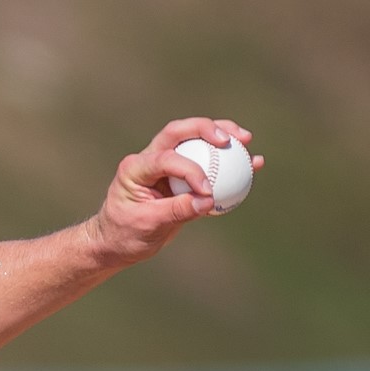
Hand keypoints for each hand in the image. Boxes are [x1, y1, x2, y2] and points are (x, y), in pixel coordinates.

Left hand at [87, 118, 264, 265]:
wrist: (116, 242)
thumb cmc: (124, 233)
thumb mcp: (148, 224)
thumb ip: (177, 210)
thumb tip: (209, 200)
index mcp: (135, 168)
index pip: (166, 158)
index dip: (191, 170)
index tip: (208, 191)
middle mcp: (149, 160)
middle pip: (178, 132)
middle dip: (206, 128)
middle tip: (231, 137)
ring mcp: (165, 166)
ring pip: (194, 140)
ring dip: (221, 135)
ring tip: (245, 139)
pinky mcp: (181, 177)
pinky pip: (207, 163)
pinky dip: (229, 161)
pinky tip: (254, 162)